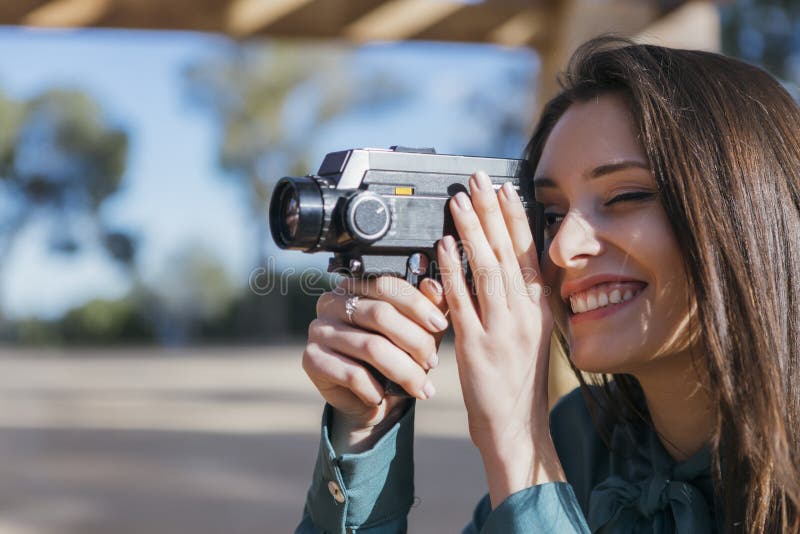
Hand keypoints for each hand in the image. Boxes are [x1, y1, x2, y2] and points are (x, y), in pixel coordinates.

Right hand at [302, 275, 447, 452]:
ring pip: (371, 347)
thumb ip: (428, 306)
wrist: (370, 397)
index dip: (417, 304)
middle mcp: (332, 302)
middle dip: (414, 341)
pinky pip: (352, 374)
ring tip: (421, 386)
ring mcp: (318, 330)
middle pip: (380, 315)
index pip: (386, 284)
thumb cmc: (396, 355)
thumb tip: (434, 284)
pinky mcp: (311, 359)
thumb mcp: (418, 329)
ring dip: (403, 370)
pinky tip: (383, 395)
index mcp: (356, 286)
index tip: (441, 325)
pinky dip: (375, 388)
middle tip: (432, 361)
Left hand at [437, 171, 564, 504]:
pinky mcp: (476, 347)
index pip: (529, 253)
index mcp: (538, 308)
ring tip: (459, 202)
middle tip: (477, 181)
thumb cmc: (519, 377)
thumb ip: (521, 296)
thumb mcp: (532, 332)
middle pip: (507, 253)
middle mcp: (524, 314)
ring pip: (487, 271)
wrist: (515, 424)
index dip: (516, 218)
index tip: (505, 189)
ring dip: (472, 232)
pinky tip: (443, 247)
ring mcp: (501, 330)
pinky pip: (462, 301)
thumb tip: (511, 259)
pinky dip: (452, 272)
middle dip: (491, 212)